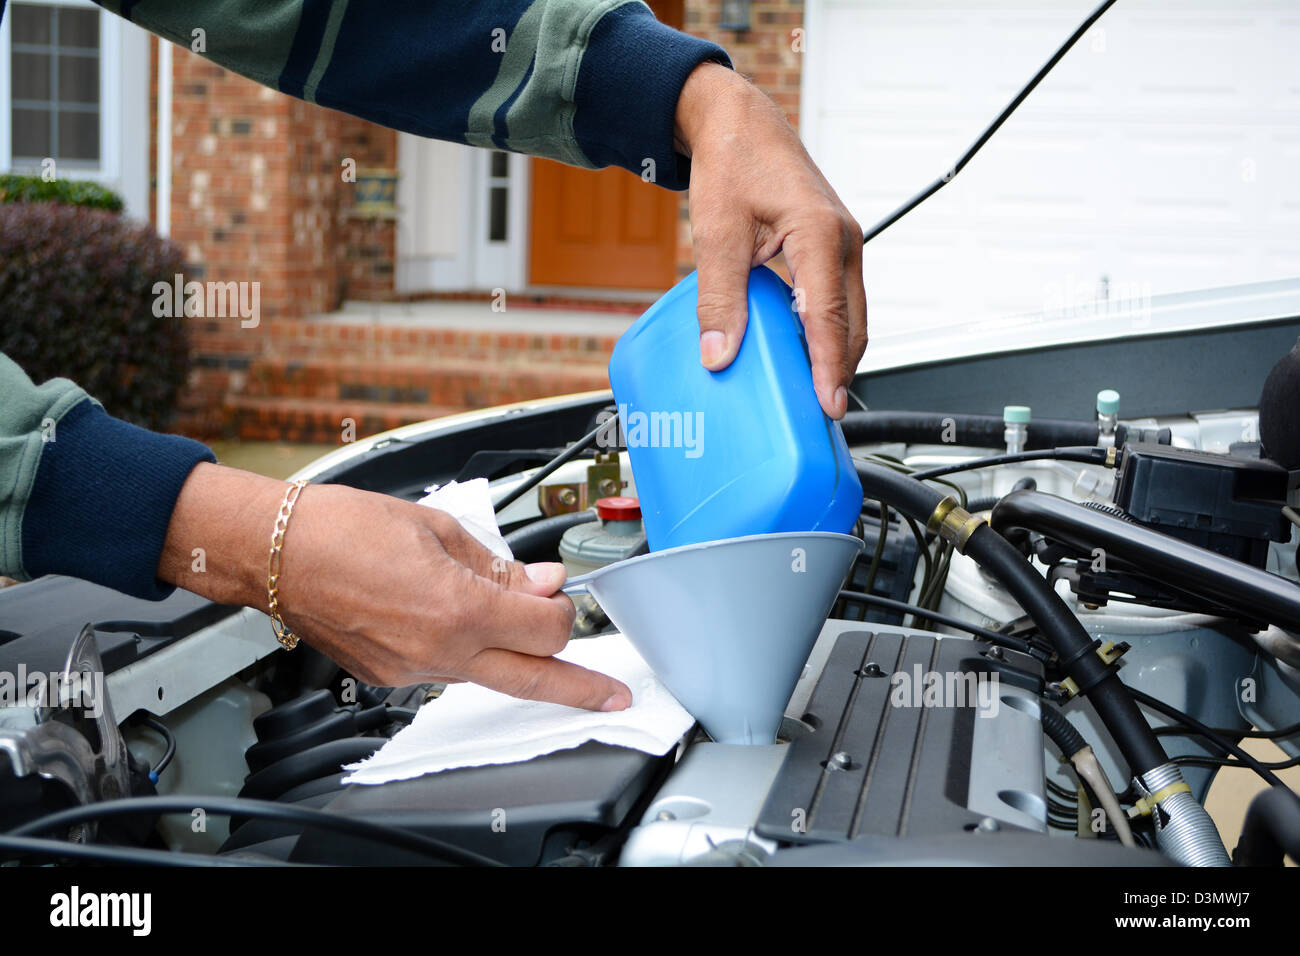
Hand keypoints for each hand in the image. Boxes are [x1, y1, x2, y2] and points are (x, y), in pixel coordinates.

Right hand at [157, 463, 631, 710]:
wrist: (276, 552)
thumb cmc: (342, 527)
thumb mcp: (437, 529)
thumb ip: (498, 566)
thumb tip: (541, 582)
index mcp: (459, 609)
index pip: (547, 629)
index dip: (563, 610)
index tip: (563, 594)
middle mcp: (439, 651)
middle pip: (532, 679)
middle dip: (581, 688)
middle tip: (613, 693)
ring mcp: (412, 671)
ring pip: (487, 674)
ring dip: (513, 656)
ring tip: (520, 628)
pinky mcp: (389, 676)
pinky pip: (447, 668)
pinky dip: (464, 648)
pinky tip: (451, 616)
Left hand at [674, 62, 866, 419]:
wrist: (739, 125)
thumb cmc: (732, 164)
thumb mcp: (717, 232)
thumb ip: (719, 297)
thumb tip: (719, 355)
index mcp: (820, 233)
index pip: (829, 316)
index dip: (829, 367)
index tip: (827, 406)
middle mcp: (843, 240)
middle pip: (851, 324)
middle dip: (839, 371)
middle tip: (819, 416)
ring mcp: (844, 244)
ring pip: (849, 315)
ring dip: (834, 354)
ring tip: (813, 395)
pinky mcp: (832, 249)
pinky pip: (838, 300)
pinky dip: (827, 332)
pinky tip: (805, 355)